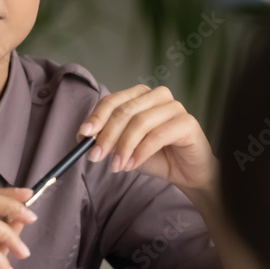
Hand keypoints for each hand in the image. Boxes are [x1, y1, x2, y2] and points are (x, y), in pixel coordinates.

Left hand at [77, 84, 217, 193]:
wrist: (186, 173)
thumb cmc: (156, 156)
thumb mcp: (125, 147)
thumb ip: (108, 138)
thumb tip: (84, 135)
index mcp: (140, 96)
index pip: (112, 100)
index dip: (96, 117)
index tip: (82, 135)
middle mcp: (157, 95)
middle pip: (124, 111)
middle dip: (106, 135)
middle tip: (95, 157)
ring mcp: (174, 107)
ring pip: (140, 122)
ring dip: (123, 147)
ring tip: (116, 166)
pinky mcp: (187, 122)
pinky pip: (158, 135)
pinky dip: (141, 152)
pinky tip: (132, 164)